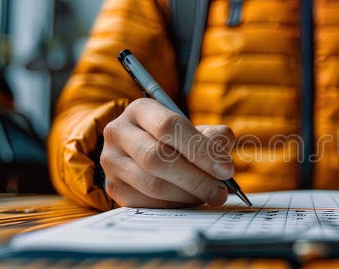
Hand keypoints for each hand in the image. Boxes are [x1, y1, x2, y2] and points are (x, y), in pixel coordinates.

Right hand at [100, 98, 235, 207]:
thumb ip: (215, 138)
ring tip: (210, 196)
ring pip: (152, 184)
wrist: (144, 153)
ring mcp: (112, 162)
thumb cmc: (176, 140)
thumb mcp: (196, 130)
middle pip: (157, 157)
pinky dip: (174, 205)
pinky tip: (191, 201)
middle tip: (221, 191)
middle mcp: (119, 132)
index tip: (226, 169)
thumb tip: (223, 162)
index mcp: (140, 110)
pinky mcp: (115, 188)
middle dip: (196, 178)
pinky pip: (146, 203)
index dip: (200, 149)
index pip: (169, 127)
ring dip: (187, 194)